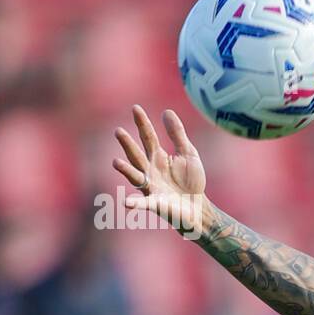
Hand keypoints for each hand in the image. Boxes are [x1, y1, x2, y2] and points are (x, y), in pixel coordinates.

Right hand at [112, 105, 207, 235]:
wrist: (198, 207)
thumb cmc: (191, 180)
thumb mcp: (188, 153)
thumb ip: (177, 134)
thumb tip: (166, 111)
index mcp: (157, 157)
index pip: (147, 137)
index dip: (142, 123)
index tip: (135, 108)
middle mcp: (149, 170)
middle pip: (136, 155)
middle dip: (127, 145)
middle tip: (118, 131)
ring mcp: (150, 187)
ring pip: (135, 176)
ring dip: (125, 170)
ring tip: (115, 162)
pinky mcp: (156, 203)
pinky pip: (144, 203)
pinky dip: (135, 203)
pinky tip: (126, 203)